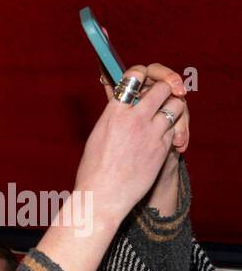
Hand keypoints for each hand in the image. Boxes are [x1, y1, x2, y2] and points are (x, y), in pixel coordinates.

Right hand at [76, 63, 184, 231]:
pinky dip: (171, 130)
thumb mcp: (99, 134)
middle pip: (163, 87)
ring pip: (176, 105)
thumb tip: (120, 96)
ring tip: (164, 116)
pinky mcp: (164, 147)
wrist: (103, 197)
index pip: (135, 75)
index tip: (143, 78)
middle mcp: (135, 118)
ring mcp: (152, 133)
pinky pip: (174, 129)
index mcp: (114, 112)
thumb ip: (114, 113)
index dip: (143, 73)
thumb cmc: (94, 169)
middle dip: (165, 88)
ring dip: (172, 107)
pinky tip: (161, 140)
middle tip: (161, 95)